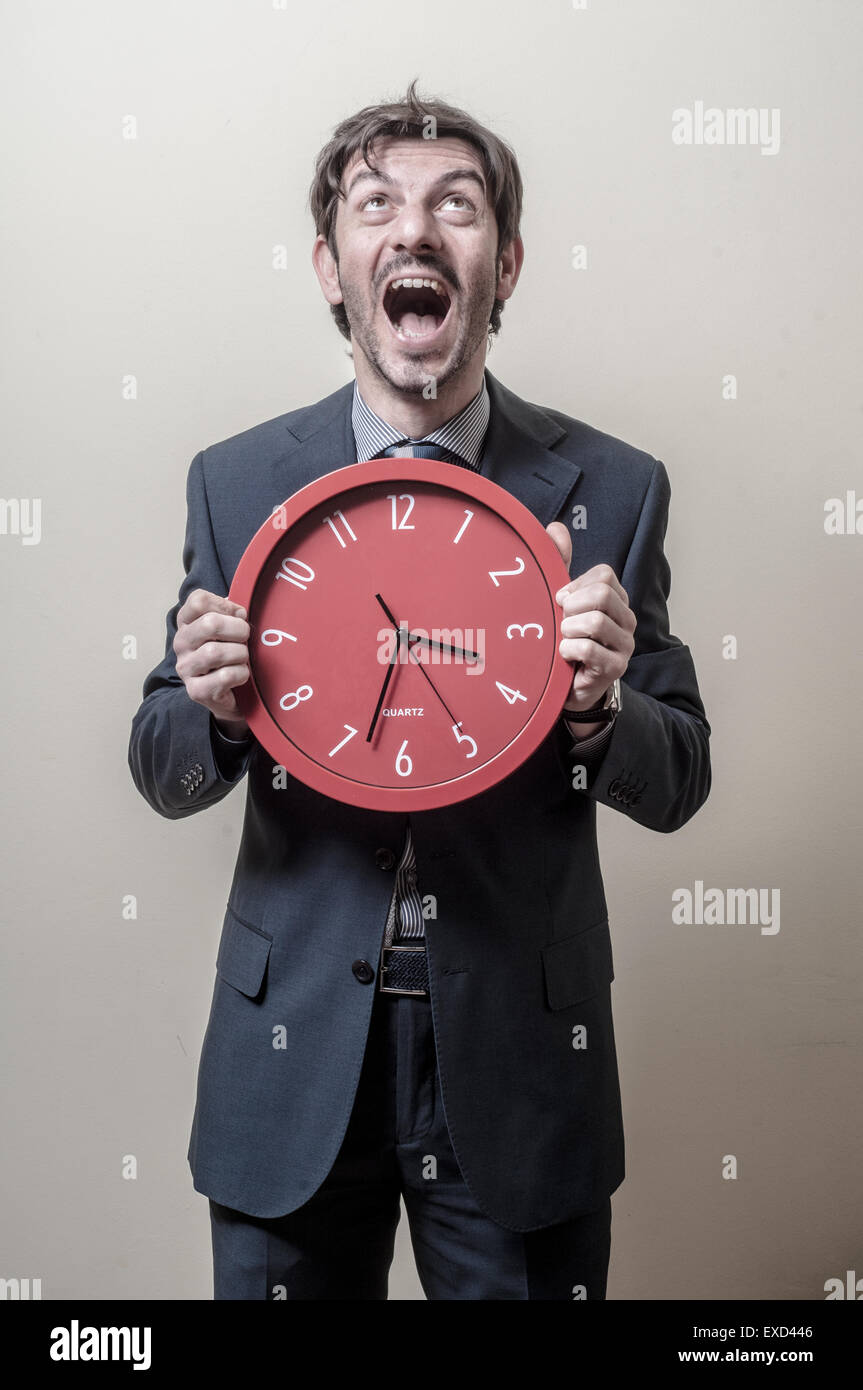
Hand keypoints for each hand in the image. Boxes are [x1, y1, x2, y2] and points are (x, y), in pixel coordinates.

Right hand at [173, 589, 250, 736]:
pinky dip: (241, 674)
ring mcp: (185, 668)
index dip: (226, 605)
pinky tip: (240, 675)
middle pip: (209, 623)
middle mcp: (181, 643)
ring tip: (242, 658)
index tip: (238, 616)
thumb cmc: (230, 655)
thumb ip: (232, 613)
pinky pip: (225, 676)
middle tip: (246, 638)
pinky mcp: (196, 690)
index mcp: (186, 622)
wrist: (229, 695)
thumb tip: (239, 613)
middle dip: (238, 629)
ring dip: (240, 654)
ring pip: (216, 652)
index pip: (198, 600)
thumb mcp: (229, 628)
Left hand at [546, 524, 635, 727]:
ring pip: (595, 621)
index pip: (603, 575)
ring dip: (568, 630)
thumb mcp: (560, 602)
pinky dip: (568, 650)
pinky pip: (588, 648)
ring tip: (563, 640)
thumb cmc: (564, 640)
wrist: (566, 687)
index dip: (575, 585)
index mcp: (616, 599)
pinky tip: (565, 657)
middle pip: (601, 595)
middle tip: (561, 622)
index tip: (561, 601)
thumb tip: (556, 528)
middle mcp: (626, 619)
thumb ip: (559, 564)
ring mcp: (625, 644)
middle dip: (571, 607)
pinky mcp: (616, 668)